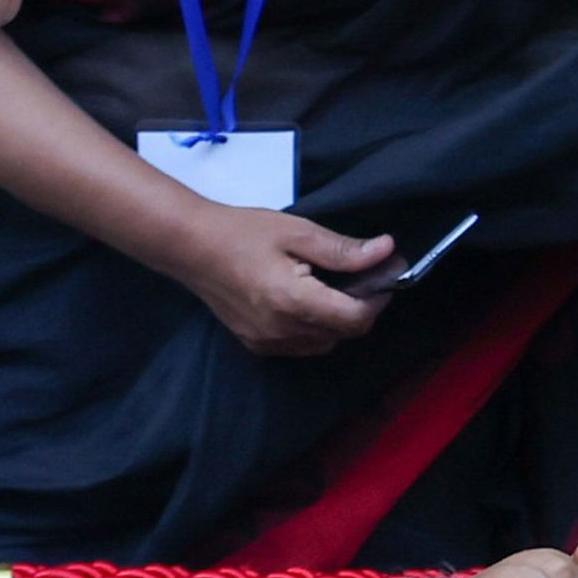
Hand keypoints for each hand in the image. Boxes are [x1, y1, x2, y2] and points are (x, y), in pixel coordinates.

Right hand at [160, 198, 394, 354]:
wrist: (191, 247)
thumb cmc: (242, 232)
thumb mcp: (297, 232)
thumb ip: (342, 249)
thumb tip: (387, 251)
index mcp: (292, 301)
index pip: (354, 318)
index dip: (377, 298)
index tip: (384, 273)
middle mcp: (281, 330)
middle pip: (343, 333)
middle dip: (360, 307)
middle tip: (361, 274)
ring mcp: (267, 343)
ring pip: (325, 343)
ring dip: (338, 320)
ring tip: (332, 286)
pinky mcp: (256, 346)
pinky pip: (302, 346)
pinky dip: (315, 329)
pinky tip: (306, 300)